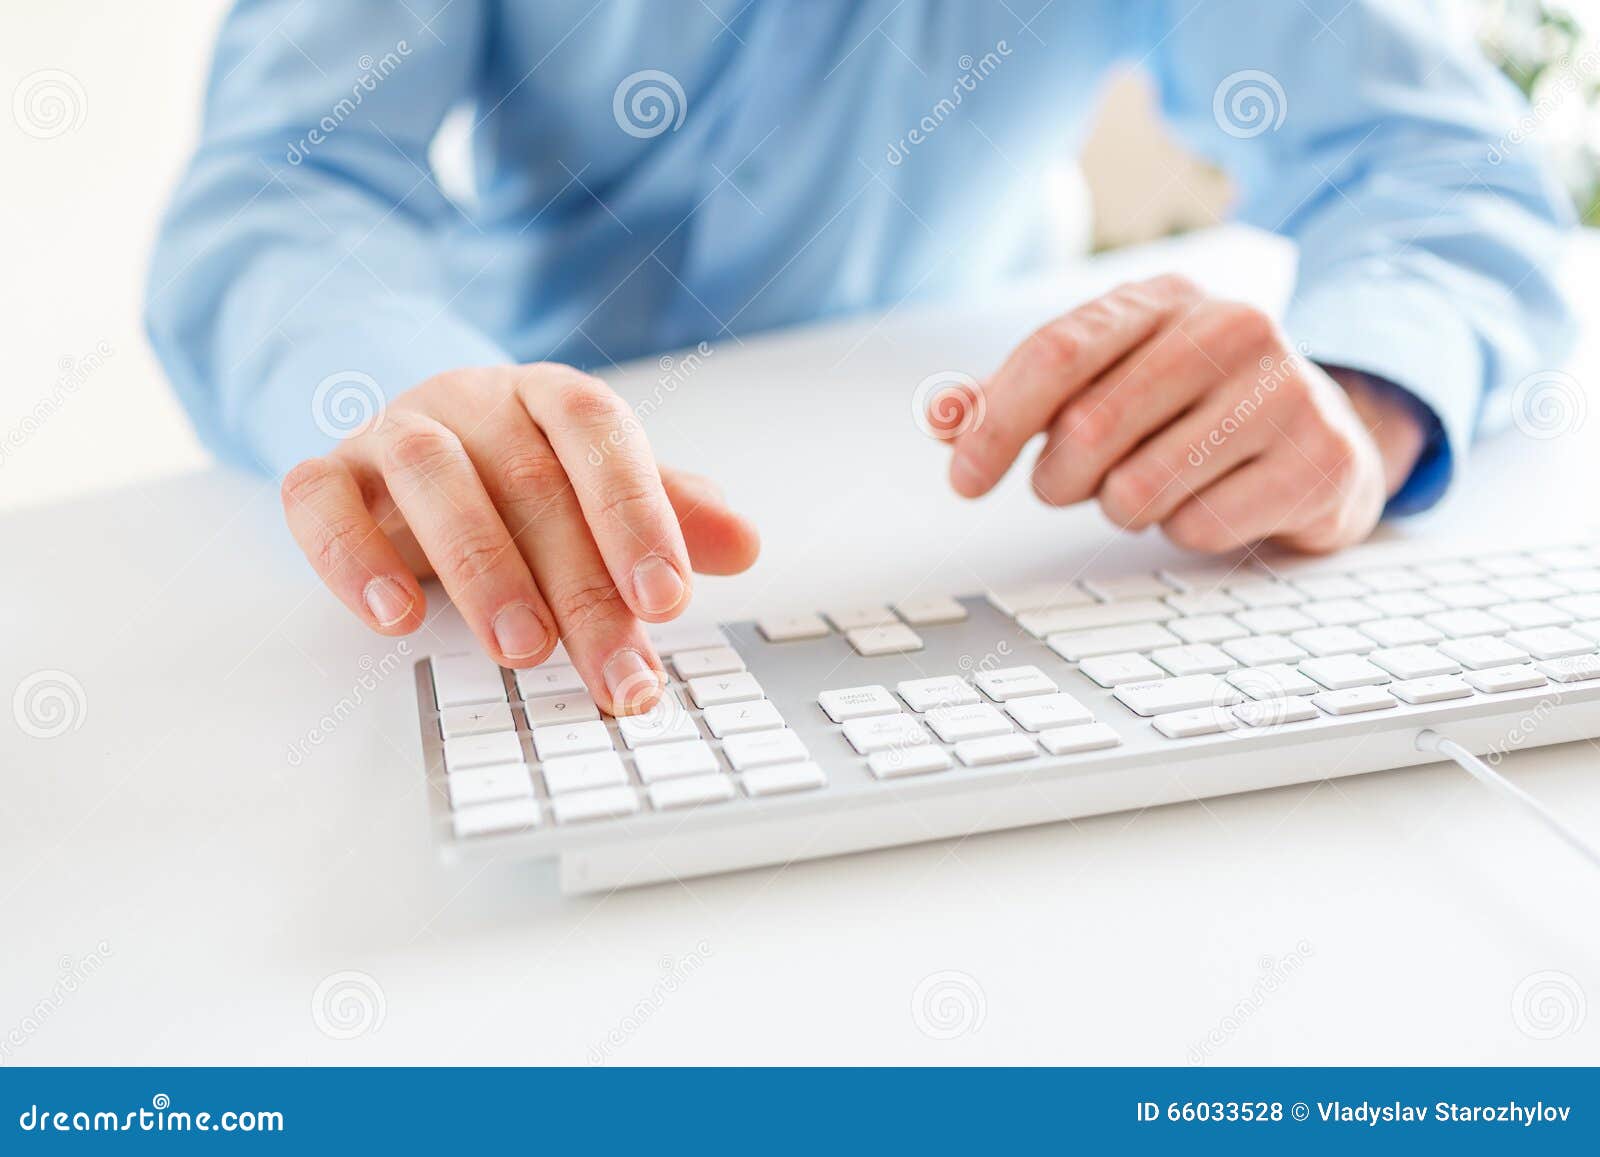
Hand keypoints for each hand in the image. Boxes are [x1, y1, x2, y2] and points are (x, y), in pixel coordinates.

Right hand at [280, 364, 759, 712]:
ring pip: (431, 477)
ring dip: (482, 568)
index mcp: (550, 398)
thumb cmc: (518, 475)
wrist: (407, 443)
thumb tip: (743, 544)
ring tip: (522, 650)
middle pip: (530, 481)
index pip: (600, 435)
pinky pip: (320, 500)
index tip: (667, 600)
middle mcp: (474, 403)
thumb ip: (666, 513)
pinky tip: (395, 619)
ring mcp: (393, 433)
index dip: (636, 513)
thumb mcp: (597, 490)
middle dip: (580, 587)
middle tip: (616, 672)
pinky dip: (350, 557)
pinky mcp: (329, 474)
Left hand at [942, 274, 1426, 553]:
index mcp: (1164, 298)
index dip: (995, 424)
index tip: (964, 479)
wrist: (1326, 435)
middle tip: (1075, 485)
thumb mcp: (1108, 380)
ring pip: (1138, 490)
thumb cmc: (1192, 409)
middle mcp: (1232, 327)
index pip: (1055, 353)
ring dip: (1123, 509)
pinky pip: (1199, 527)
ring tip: (1155, 483)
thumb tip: (941, 416)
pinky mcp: (1318, 459)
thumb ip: (1019, 396)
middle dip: (1060, 480)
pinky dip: (1185, 530)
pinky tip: (1215, 498)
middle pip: (1088, 429)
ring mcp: (1285, 391)